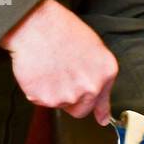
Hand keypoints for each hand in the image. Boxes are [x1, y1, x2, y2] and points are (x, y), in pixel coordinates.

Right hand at [0, 0, 117, 122]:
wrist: (37, 25)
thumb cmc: (63, 30)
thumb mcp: (94, 49)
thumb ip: (101, 80)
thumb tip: (103, 117)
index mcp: (106, 73)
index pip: (101, 103)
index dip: (95, 108)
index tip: (100, 118)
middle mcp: (90, 88)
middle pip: (80, 110)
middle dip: (71, 99)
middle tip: (61, 77)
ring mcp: (68, 95)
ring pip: (59, 104)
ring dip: (53, 91)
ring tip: (50, 67)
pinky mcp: (45, 98)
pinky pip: (40, 100)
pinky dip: (37, 89)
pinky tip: (39, 70)